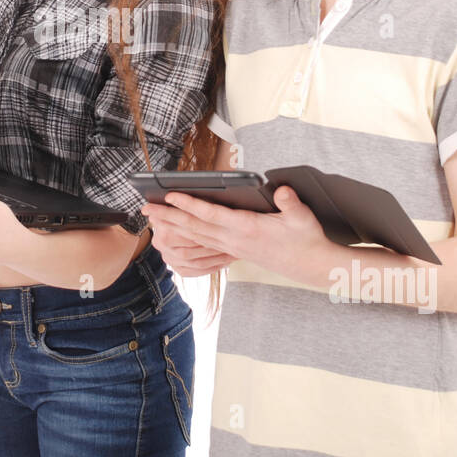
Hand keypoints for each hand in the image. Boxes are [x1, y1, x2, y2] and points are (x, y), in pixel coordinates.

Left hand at [141, 185, 325, 282]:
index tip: (170, 196)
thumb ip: (290, 204)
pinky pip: (203, 244)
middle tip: (145, 209)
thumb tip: (282, 191)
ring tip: (152, 219)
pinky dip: (186, 237)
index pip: (212, 215)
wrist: (310, 266)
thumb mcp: (303, 218)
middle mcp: (234, 240)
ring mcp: (232, 248)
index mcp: (247, 229)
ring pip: (195, 237)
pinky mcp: (233, 251)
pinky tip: (174, 233)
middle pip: (195, 227)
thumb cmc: (305, 239)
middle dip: (169, 218)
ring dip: (172, 227)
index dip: (190, 205)